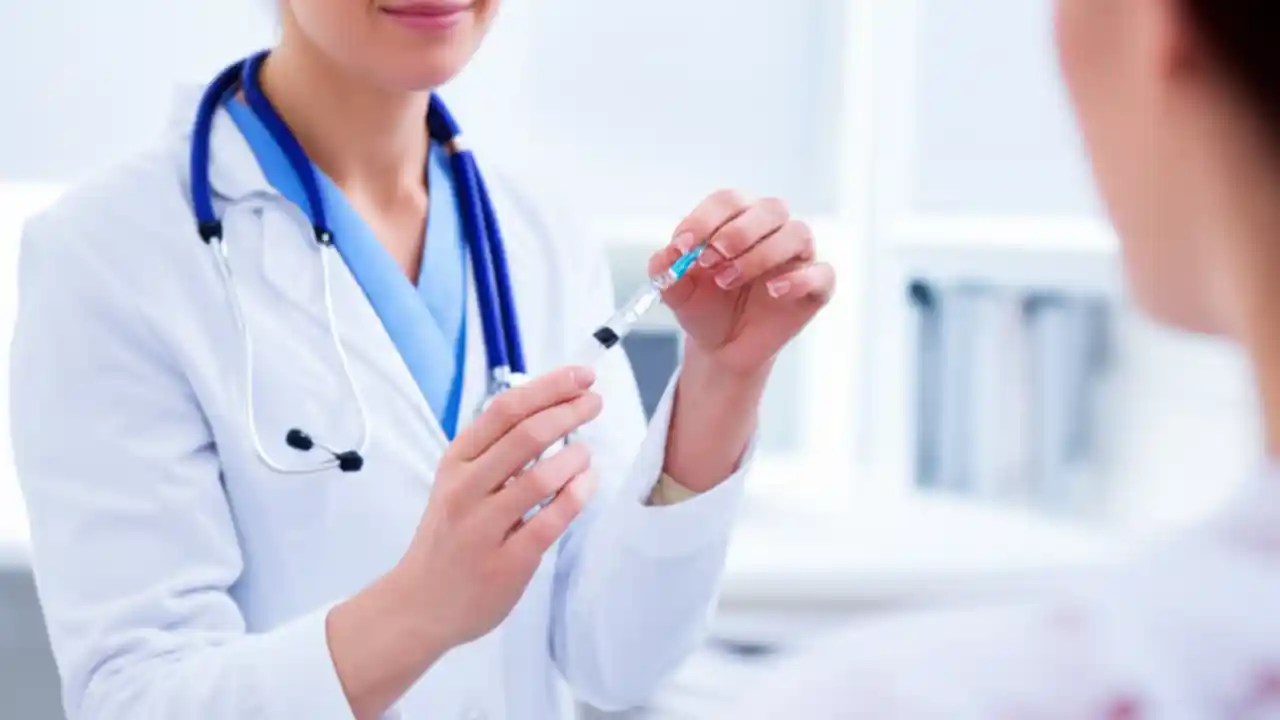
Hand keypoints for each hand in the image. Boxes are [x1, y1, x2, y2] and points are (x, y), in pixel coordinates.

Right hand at [396, 366, 601, 648]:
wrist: (418, 604)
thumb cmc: (449, 537)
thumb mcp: (458, 484)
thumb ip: (496, 452)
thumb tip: (551, 410)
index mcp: (456, 462)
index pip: (504, 410)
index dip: (548, 387)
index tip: (581, 376)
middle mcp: (466, 489)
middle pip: (525, 435)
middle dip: (569, 410)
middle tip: (595, 402)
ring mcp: (484, 526)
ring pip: (541, 477)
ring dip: (575, 456)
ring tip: (587, 452)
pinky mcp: (507, 561)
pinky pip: (552, 520)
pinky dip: (577, 495)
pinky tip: (587, 483)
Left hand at [652, 190, 835, 376]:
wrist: (722, 348)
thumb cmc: (705, 308)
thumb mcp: (677, 292)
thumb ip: (666, 270)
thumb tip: (667, 256)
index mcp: (738, 220)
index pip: (730, 201)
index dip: (705, 219)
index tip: (682, 246)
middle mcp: (772, 231)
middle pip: (769, 208)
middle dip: (737, 232)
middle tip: (710, 261)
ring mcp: (797, 258)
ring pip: (796, 233)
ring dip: (760, 254)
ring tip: (728, 281)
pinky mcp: (815, 288)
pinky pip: (822, 273)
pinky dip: (799, 279)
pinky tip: (773, 292)